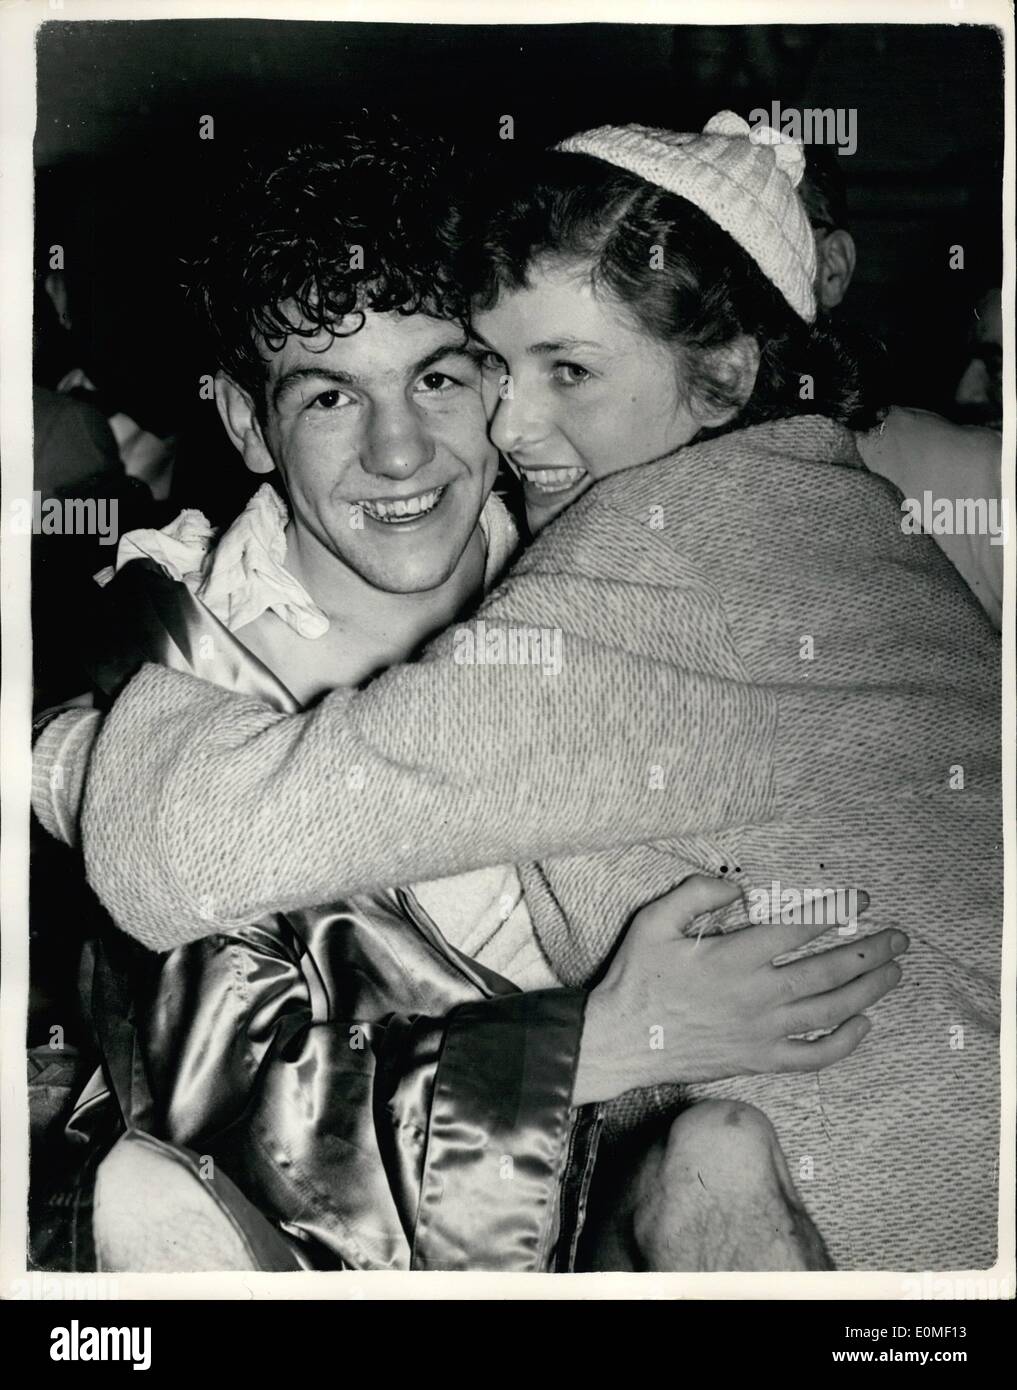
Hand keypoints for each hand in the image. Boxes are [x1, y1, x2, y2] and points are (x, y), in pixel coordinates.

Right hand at [572, 875, 906, 1104]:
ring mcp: (762, 1032)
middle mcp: (758, 995)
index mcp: (735, 957)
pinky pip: (813, 1056)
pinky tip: (863, 1026)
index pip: (799, 929)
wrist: (621, 1041)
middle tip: (898, 937)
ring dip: (868, 990)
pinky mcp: (759, 1059)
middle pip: (828, 971)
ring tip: (893, 972)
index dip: (835, 912)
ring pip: (830, 1011)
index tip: (861, 901)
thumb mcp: (654, 922)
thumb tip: (737, 886)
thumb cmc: (636, 979)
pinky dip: (844, 1044)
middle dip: (869, 951)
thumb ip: (695, 894)